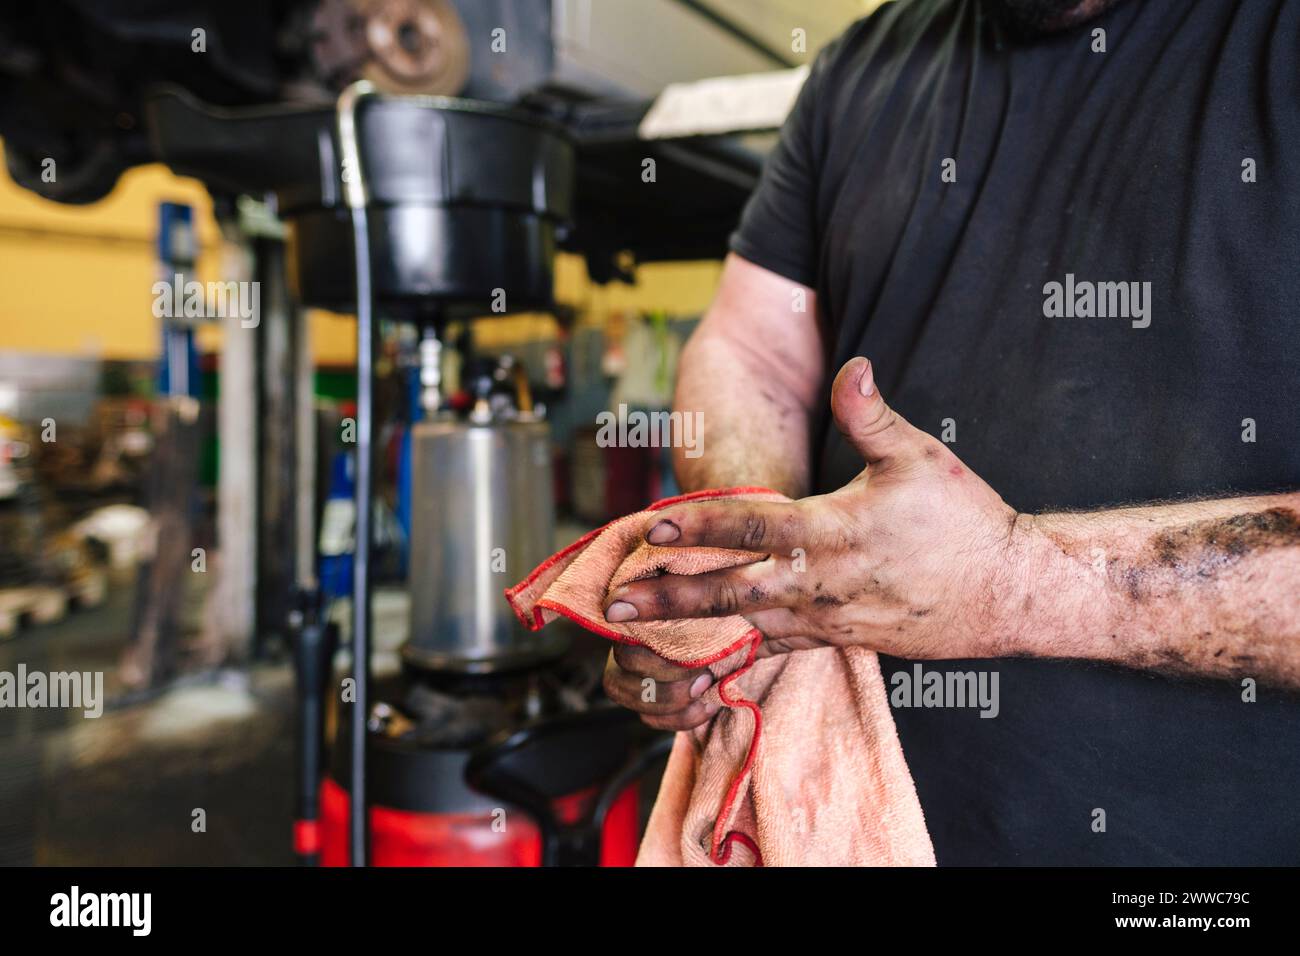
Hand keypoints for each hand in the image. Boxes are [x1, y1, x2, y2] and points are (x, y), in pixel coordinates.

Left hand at [601, 357, 1032, 728]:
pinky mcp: (839, 640)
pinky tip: (700, 661)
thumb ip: (872, 415)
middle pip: (732, 592)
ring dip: (689, 630)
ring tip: (638, 636)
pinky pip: (775, 650)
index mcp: (834, 531)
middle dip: (670, 597)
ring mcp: (828, 619)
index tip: (653, 526)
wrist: (1010, 595)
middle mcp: (822, 582)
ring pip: (746, 628)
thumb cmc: (966, 521)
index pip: (753, 525)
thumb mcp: (921, 458)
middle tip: (615, 604)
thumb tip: (851, 366)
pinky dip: (734, 655)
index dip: (702, 523)